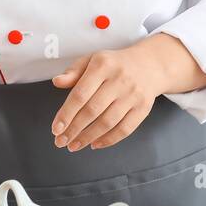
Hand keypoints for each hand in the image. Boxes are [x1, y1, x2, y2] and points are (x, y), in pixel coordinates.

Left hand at [49, 34, 205, 151]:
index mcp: (103, 65)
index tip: (55, 129)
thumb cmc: (114, 65)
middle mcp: (120, 79)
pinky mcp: (143, 108)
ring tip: (74, 145)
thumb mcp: (92, 60)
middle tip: (61, 141)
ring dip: (88, 137)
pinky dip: (108, 140)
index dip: (66, 114)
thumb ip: (73, 72)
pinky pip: (125, 129)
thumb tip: (57, 82)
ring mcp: (133, 95)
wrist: (149, 65)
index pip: (80, 94)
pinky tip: (95, 144)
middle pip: (92, 111)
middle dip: (74, 129)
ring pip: (108, 122)